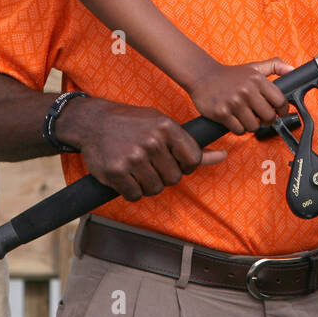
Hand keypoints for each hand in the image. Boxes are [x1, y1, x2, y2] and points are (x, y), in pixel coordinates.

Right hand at [57, 98, 225, 201]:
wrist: (93, 121)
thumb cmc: (133, 123)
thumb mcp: (164, 125)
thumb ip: (192, 144)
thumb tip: (223, 156)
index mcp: (166, 127)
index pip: (193, 160)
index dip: (185, 165)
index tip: (172, 159)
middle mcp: (152, 142)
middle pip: (174, 178)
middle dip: (164, 175)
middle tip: (150, 162)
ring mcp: (133, 158)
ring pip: (155, 189)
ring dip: (147, 184)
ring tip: (137, 167)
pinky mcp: (116, 172)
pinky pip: (135, 195)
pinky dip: (132, 190)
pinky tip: (126, 175)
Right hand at [187, 58, 292, 133]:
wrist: (202, 76)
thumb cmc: (230, 74)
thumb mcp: (253, 67)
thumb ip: (275, 66)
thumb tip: (292, 70)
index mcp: (257, 79)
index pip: (280, 101)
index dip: (282, 110)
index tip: (279, 112)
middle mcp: (247, 90)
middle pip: (269, 117)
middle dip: (266, 120)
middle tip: (260, 117)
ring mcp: (234, 102)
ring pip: (254, 126)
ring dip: (251, 125)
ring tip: (246, 117)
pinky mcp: (222, 113)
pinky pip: (239, 130)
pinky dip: (239, 128)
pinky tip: (235, 120)